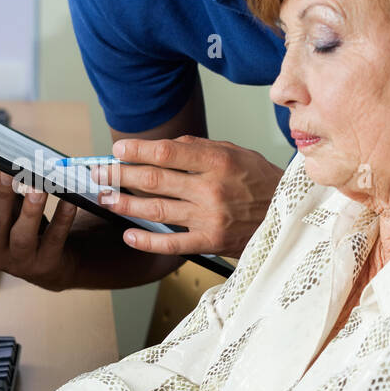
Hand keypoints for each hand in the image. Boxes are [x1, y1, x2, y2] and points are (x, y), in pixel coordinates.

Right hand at [0, 139, 79, 289]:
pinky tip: (70, 202)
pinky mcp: (45, 266)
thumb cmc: (19, 225)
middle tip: (11, 170)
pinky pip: (53, 241)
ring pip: (22, 236)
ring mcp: (18, 264)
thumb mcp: (0, 203)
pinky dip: (62, 220)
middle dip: (2, 194)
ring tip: (38, 187)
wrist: (50, 262)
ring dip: (30, 211)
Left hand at [93, 136, 282, 256]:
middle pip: (154, 179)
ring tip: (105, 198)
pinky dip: (146, 240)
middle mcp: (211, 189)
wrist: (291, 217)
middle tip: (98, 173)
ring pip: (156, 210)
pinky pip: (171, 243)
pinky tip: (129, 234)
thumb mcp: (236, 152)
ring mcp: (209, 218)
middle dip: (119, 175)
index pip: (167, 152)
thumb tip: (164, 147)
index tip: (118, 150)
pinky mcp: (210, 242)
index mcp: (217, 161)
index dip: (137, 150)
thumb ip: (199, 148)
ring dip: (125, 204)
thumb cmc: (262, 181)